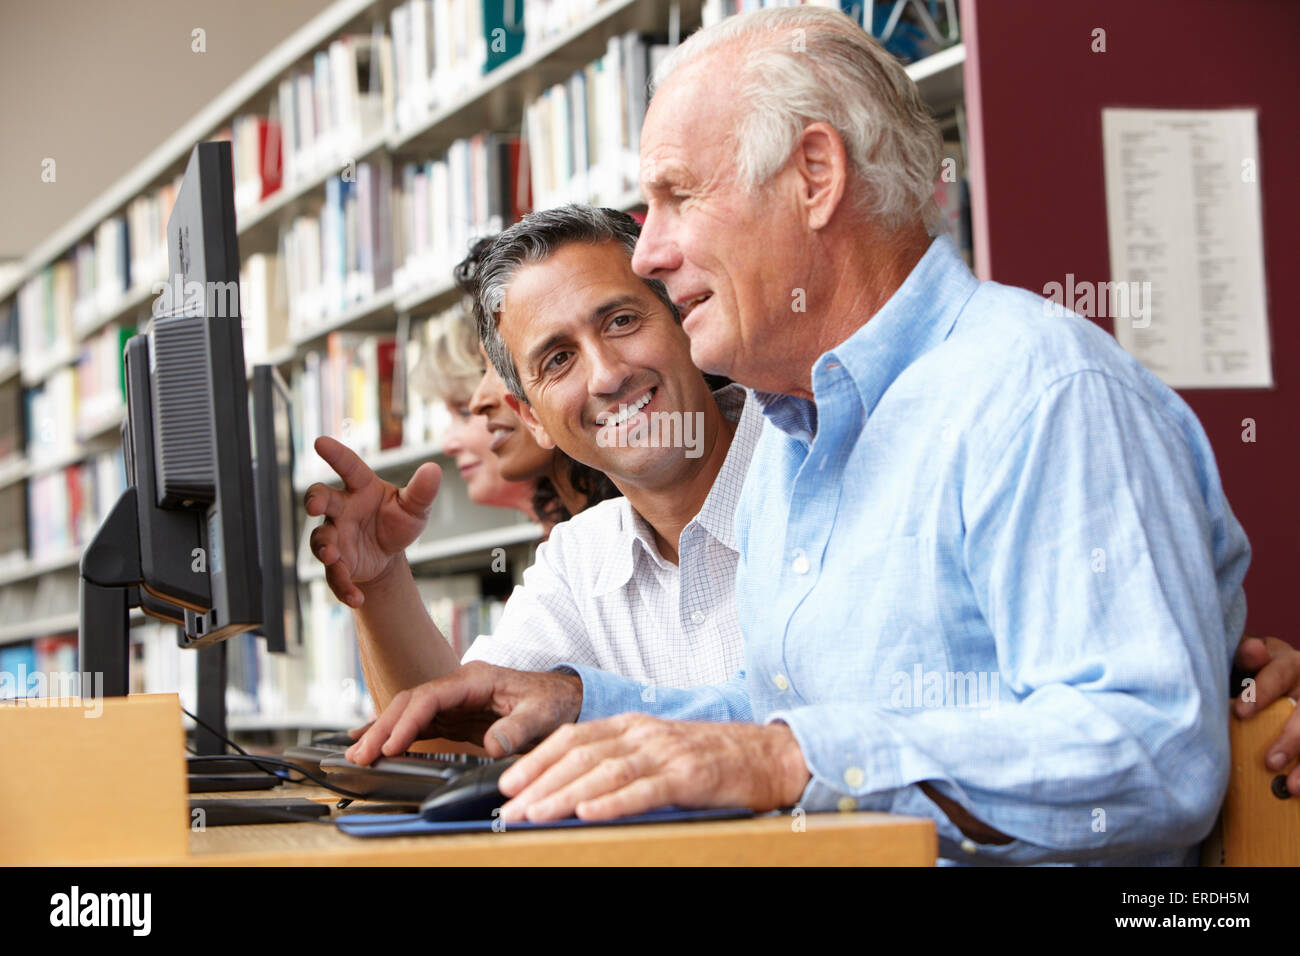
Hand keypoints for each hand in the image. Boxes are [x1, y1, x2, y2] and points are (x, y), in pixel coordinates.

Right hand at [304, 435, 440, 606]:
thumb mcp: (415, 508)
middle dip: (314, 500)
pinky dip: (343, 587)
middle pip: (320, 498)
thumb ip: (422, 491)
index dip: (335, 455)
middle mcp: (342, 508)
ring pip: (321, 538)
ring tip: (334, 557)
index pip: (348, 467)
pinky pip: (334, 575)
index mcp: (361, 487)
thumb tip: (434, 469)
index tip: (320, 441)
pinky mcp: (338, 563)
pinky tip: (356, 599)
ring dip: (325, 547)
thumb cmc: (398, 520)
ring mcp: (336, 535)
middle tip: (313, 506)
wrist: (390, 554)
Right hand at [345, 662, 582, 763]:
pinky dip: (394, 733)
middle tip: (361, 755)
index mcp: (475, 678)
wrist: (562, 699)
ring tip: (356, 754)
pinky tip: (372, 742)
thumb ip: (517, 728)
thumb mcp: (542, 715)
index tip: (393, 745)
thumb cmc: (553, 702)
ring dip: (382, 732)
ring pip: (408, 712)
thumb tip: (493, 746)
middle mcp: (458, 686)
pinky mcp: (454, 716)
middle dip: (384, 728)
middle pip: (411, 702)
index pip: (431, 696)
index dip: (409, 721)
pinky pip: (417, 723)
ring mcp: (453, 700)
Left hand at [496, 715, 810, 822]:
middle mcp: (644, 733)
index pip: (572, 738)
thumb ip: (620, 762)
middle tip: (509, 809)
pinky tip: (589, 815)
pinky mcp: (690, 775)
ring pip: (605, 772)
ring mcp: (667, 753)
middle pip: (580, 755)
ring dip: (565, 795)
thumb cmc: (713, 759)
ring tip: (535, 815)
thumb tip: (569, 788)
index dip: (536, 760)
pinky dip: (614, 803)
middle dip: (539, 783)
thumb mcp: (658, 752)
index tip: (507, 783)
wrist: (771, 755)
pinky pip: (645, 790)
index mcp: (632, 725)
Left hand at [1233, 635, 1299, 794]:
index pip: (1278, 671)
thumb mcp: (1240, 662)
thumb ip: (1242, 658)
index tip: (1240, 712)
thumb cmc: (1245, 676)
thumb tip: (1253, 649)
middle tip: (1269, 761)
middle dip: (1290, 738)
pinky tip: (1299, 788)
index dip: (1261, 692)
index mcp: (1284, 660)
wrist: (1266, 691)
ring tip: (1292, 786)